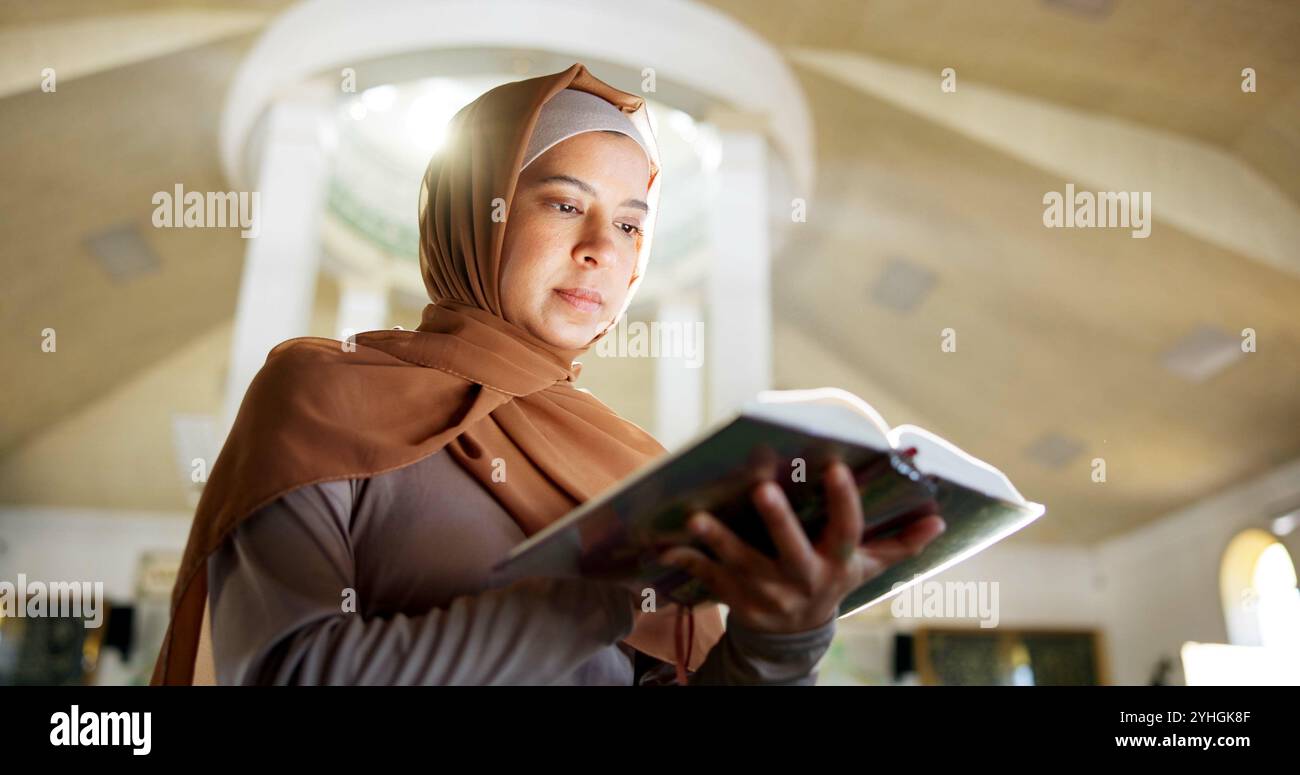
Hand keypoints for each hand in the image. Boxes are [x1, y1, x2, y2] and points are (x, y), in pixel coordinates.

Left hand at [658, 461, 945, 633]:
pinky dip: (689, 562)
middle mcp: (804, 581)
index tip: (836, 467)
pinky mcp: (737, 601)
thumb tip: (940, 518)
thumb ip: (900, 544)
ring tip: (697, 517)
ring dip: (719, 541)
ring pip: (742, 566)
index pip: (847, 532)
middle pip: (792, 552)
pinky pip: (709, 581)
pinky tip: (667, 544)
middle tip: (761, 488)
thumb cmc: (830, 584)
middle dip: (778, 522)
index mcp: (836, 566)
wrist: (794, 637)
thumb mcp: (866, 568)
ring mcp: (768, 594)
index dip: (844, 502)